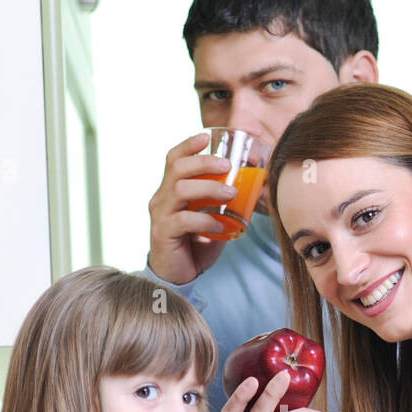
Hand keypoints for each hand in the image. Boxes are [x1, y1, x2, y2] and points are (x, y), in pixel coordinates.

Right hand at [147, 132, 237, 284]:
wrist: (177, 276)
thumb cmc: (195, 244)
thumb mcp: (209, 216)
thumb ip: (221, 202)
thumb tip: (252, 187)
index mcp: (169, 190)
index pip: (173, 159)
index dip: (188, 145)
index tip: (207, 136)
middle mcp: (161, 198)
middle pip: (177, 168)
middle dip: (204, 162)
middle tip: (228, 165)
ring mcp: (160, 215)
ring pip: (180, 189)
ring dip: (209, 188)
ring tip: (231, 194)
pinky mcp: (163, 233)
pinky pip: (183, 220)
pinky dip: (204, 219)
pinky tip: (220, 225)